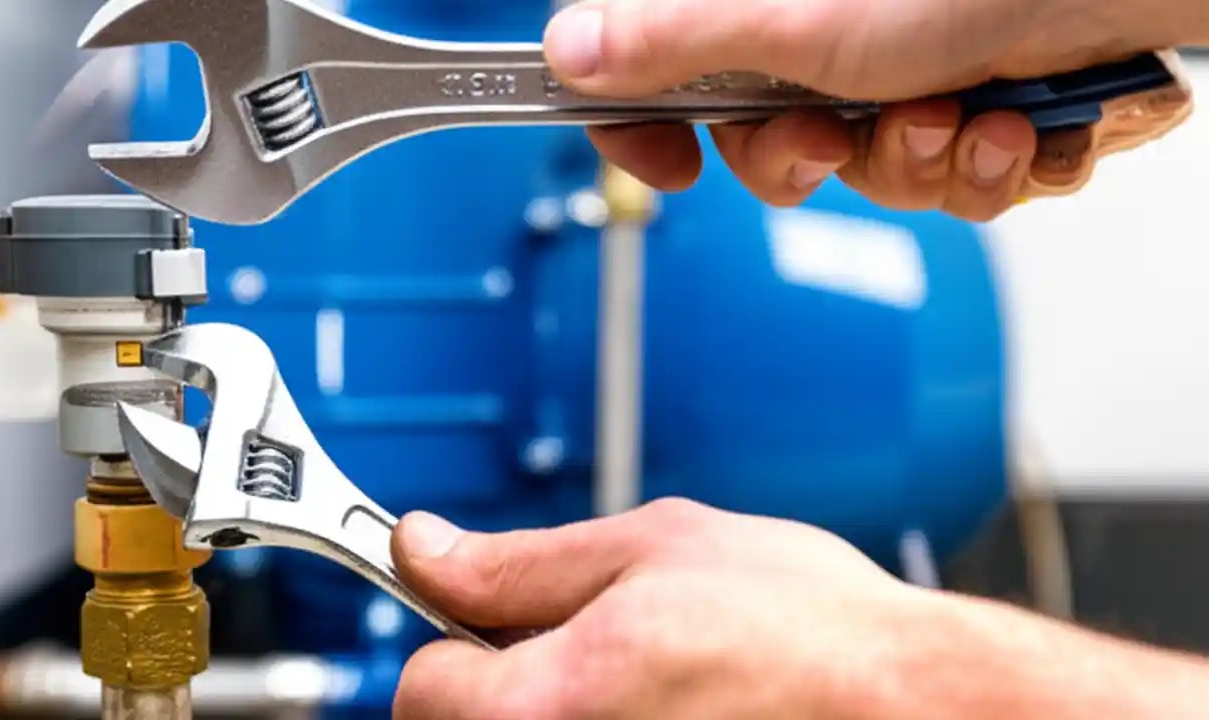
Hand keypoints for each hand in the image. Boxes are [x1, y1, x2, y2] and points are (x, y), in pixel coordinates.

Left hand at [392, 499, 916, 718]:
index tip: (490, 614)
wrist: (910, 702)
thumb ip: (517, 561)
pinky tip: (671, 707)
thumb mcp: (650, 548)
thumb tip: (426, 547)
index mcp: (544, 707)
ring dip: (562, 703)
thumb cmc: (806, 629)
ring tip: (647, 674)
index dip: (454, 636)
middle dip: (506, 675)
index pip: (418, 690)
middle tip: (590, 638)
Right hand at [541, 0, 1197, 219]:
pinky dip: (979, 173)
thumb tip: (565, 50)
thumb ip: (675, 40)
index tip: (666, 166)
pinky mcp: (965, 102)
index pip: (653, 68)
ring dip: (916, 169)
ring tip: (958, 117)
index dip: (642, 129)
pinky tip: (1008, 130)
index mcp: (761, 6)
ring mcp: (897, 69)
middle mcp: (823, 33)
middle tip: (844, 131)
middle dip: (814, 162)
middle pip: (758, 146)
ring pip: (862, 177)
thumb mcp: (801, 22)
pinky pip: (940, 185)